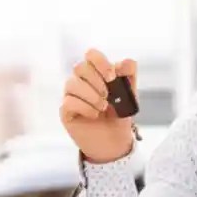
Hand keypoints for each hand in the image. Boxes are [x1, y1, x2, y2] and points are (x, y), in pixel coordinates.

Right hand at [60, 48, 137, 163]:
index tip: (112, 76)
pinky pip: (68, 101)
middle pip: (80, 67)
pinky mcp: (66, 111)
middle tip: (108, 95)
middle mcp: (81, 81)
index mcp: (96, 73)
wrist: (114, 141)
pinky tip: (94, 115)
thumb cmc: (119, 115)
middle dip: (96, 81)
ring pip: (72, 83)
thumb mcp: (130, 94)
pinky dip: (84, 107)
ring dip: (91, 95)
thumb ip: (129, 76)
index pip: (91, 55)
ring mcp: (72, 95)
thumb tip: (126, 62)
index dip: (100, 62)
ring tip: (103, 108)